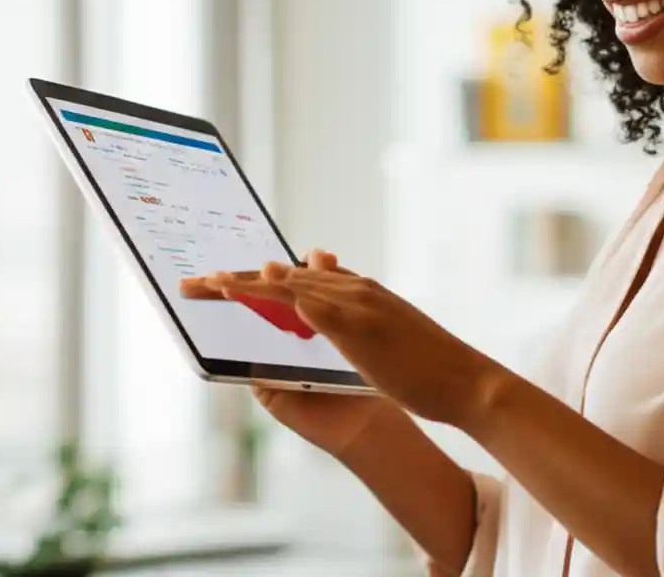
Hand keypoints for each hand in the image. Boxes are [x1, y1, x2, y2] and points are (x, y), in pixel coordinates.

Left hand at [191, 250, 509, 428]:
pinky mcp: (360, 324)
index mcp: (363, 296)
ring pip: (290, 283)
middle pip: (287, 278)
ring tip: (207, 283)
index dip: (261, 281)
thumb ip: (353, 332)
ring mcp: (359, 304)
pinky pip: (308, 303)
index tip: (227, 282)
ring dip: (246, 281)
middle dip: (240, 279)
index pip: (302, 281)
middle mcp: (358, 291)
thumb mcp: (386, 343)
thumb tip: (317, 322)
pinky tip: (249, 289)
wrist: (466, 384)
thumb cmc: (430, 371)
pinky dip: (274, 292)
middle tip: (197, 283)